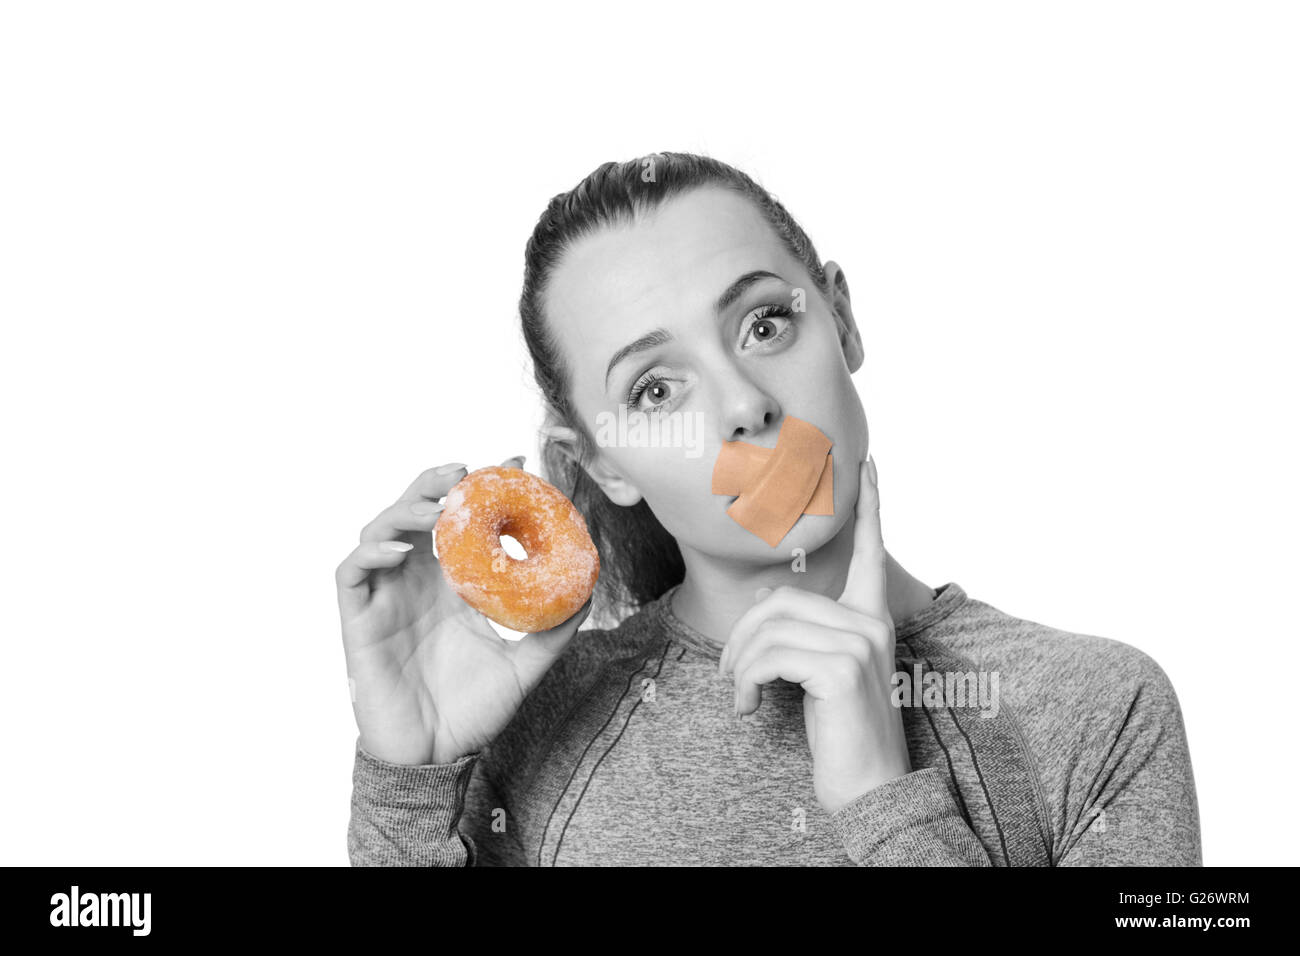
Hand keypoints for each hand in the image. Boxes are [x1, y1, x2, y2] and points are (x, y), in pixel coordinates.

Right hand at [336, 456, 591, 765]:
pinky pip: (352, 572)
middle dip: (435, 483)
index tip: (512, 464)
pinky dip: (371, 552)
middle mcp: (416, 581)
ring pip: (380, 530)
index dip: (479, 489)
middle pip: (415, 511)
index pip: (461, 522)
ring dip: (403, 509)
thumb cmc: (472, 712)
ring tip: (434, 506)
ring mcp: (385, 597)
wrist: (434, 756)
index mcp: (452, 584)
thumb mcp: (525, 666)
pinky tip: (400, 550)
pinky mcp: (358, 619)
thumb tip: (586, 593)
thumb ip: (554, 630)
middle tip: (464, 471)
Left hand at [718, 455, 909, 813]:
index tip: (869, 464)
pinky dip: (747, 682)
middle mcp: (871, 624)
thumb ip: (804, 634)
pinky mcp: (842, 667)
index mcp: (871, 620)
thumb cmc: (843, 733)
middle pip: (781, 600)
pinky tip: (751, 708)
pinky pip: (769, 656)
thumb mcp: (823, 674)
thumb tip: (760, 613)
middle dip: (742, 638)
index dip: (870, 509)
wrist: (871, 789)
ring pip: (769, 627)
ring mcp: (860, 643)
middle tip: (733, 676)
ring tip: (742, 694)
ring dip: (740, 664)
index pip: (869, 554)